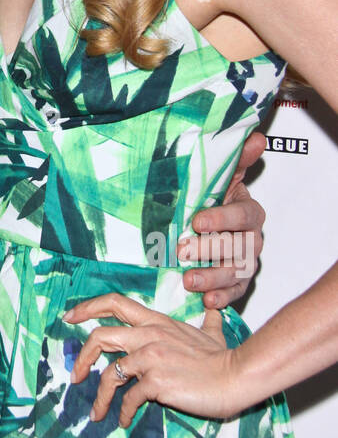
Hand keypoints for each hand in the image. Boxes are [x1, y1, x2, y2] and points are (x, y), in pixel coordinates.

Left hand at [64, 293, 241, 426]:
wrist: (236, 376)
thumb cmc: (225, 358)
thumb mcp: (212, 332)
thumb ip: (209, 320)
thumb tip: (215, 310)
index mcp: (156, 322)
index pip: (115, 303)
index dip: (88, 308)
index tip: (70, 318)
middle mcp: (149, 335)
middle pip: (100, 337)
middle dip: (81, 358)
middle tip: (75, 376)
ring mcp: (151, 358)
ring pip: (109, 374)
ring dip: (100, 397)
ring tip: (97, 413)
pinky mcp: (156, 382)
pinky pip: (129, 398)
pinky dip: (123, 411)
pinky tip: (125, 420)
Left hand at [179, 131, 264, 308]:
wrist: (205, 228)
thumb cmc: (211, 201)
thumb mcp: (219, 179)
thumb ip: (235, 159)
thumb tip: (255, 136)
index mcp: (249, 211)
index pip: (243, 214)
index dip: (221, 218)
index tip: (196, 221)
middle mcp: (251, 239)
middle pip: (238, 246)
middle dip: (209, 250)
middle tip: (182, 250)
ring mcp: (246, 263)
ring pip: (235, 272)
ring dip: (211, 278)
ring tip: (188, 280)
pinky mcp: (239, 284)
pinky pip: (235, 293)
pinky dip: (221, 298)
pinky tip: (205, 301)